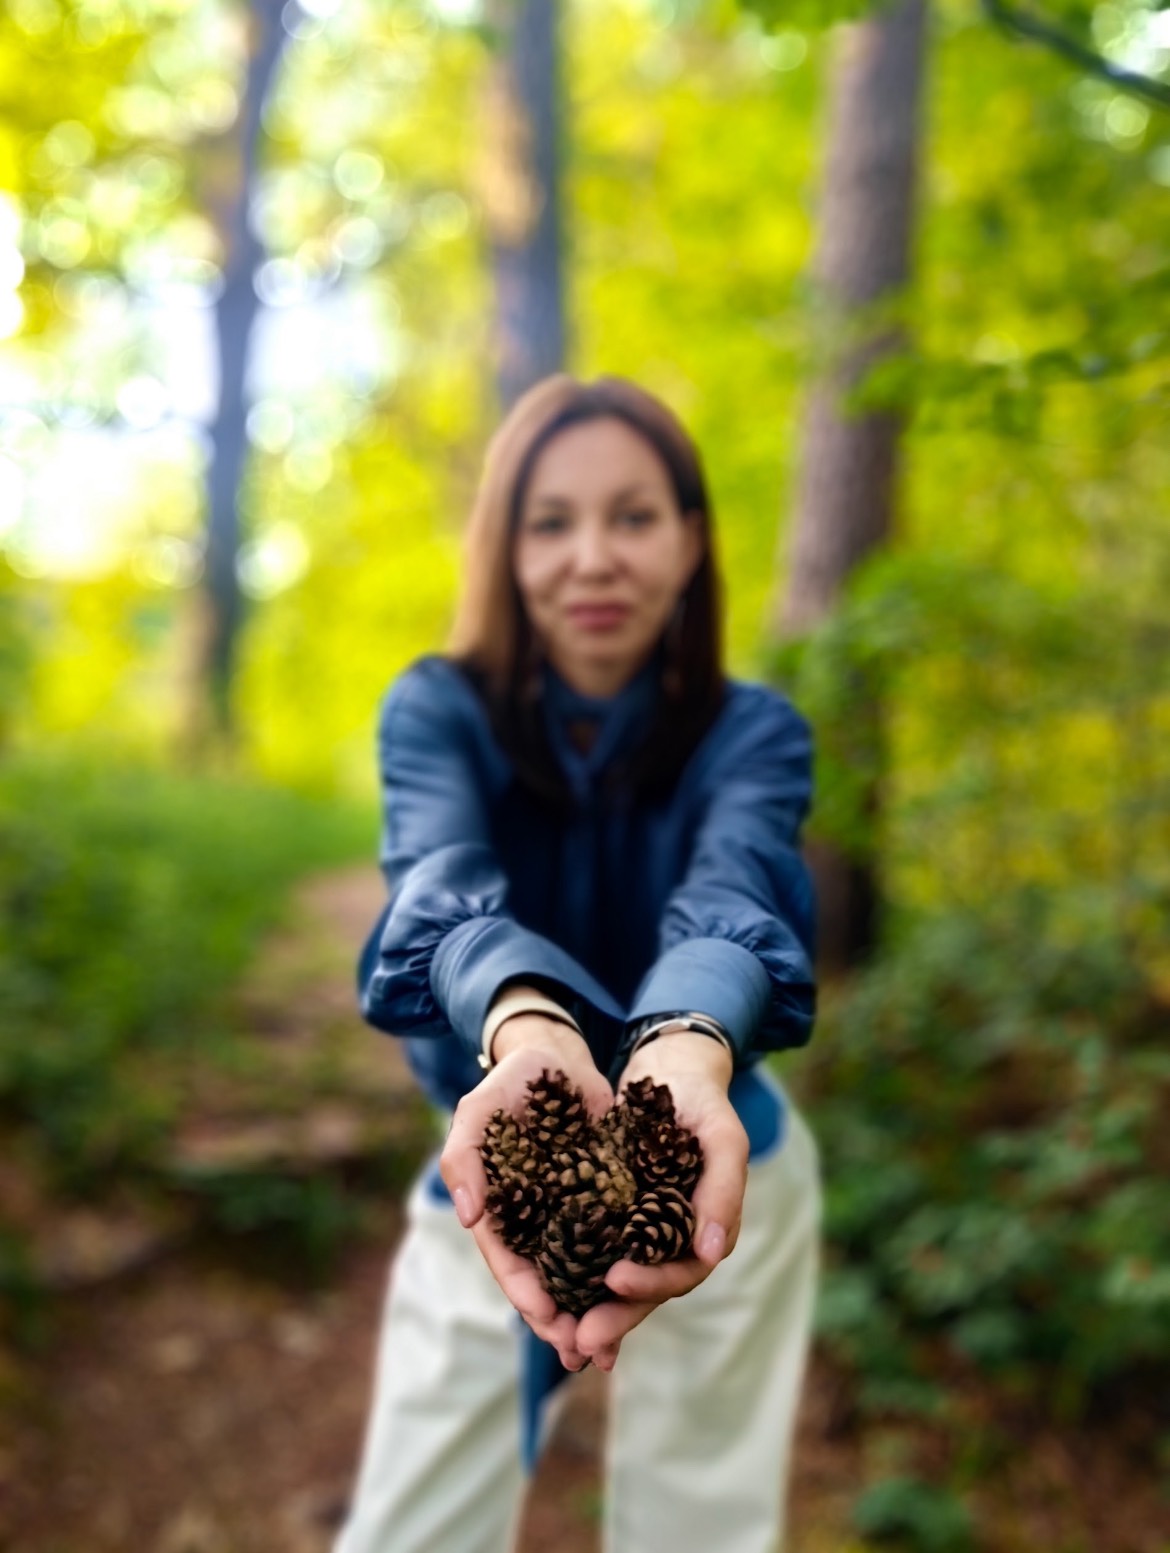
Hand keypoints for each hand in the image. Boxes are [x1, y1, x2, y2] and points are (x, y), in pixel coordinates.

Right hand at [439, 1012, 613, 1368]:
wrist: (559, 1056)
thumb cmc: (509, 1083)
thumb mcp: (477, 1112)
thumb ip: (463, 1159)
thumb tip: (469, 1217)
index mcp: (501, 1211)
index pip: (509, 1260)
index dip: (524, 1290)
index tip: (544, 1315)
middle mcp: (537, 1221)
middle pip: (547, 1280)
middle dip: (561, 1319)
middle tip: (581, 1351)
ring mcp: (574, 1212)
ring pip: (584, 1272)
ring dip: (594, 1309)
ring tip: (610, 1346)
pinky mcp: (610, 1198)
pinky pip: (618, 1241)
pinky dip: (627, 1270)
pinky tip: (646, 1294)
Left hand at [576, 1030, 747, 1370]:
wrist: (670, 1072)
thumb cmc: (701, 1103)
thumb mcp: (722, 1137)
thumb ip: (723, 1189)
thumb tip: (711, 1253)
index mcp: (702, 1233)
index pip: (679, 1273)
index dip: (650, 1283)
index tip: (614, 1278)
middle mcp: (668, 1242)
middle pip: (641, 1291)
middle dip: (612, 1317)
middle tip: (577, 1339)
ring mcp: (637, 1232)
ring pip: (611, 1282)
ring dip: (586, 1309)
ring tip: (554, 1332)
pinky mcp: (606, 1216)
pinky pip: (587, 1252)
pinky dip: (568, 1274)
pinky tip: (539, 1292)